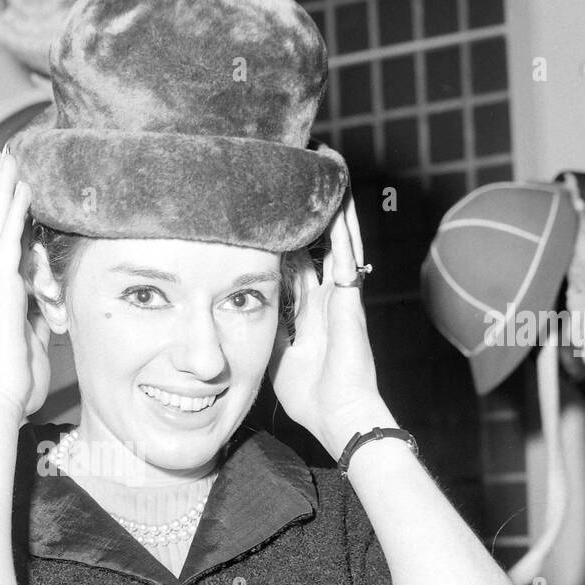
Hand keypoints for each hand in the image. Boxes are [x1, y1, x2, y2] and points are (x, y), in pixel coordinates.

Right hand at [0, 149, 50, 417]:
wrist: (0, 398)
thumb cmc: (18, 382)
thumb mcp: (37, 345)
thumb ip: (41, 324)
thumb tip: (51, 315)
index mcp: (7, 300)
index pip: (13, 250)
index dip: (16, 221)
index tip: (21, 195)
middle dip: (3, 195)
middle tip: (7, 161)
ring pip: (0, 227)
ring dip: (6, 192)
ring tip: (10, 158)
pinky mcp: (2, 288)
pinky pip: (9, 241)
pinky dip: (15, 213)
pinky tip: (22, 187)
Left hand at [269, 192, 391, 459]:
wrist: (338, 415)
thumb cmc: (309, 394)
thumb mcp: (273, 356)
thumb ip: (261, 331)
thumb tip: (235, 316)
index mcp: (308, 309)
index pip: (296, 261)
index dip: (285, 235)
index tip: (271, 208)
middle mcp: (325, 296)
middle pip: (318, 241)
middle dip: (313, 209)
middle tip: (306, 171)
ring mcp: (340, 295)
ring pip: (337, 240)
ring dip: (333, 207)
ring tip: (330, 170)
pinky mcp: (349, 300)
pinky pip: (345, 257)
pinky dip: (343, 229)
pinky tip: (340, 202)